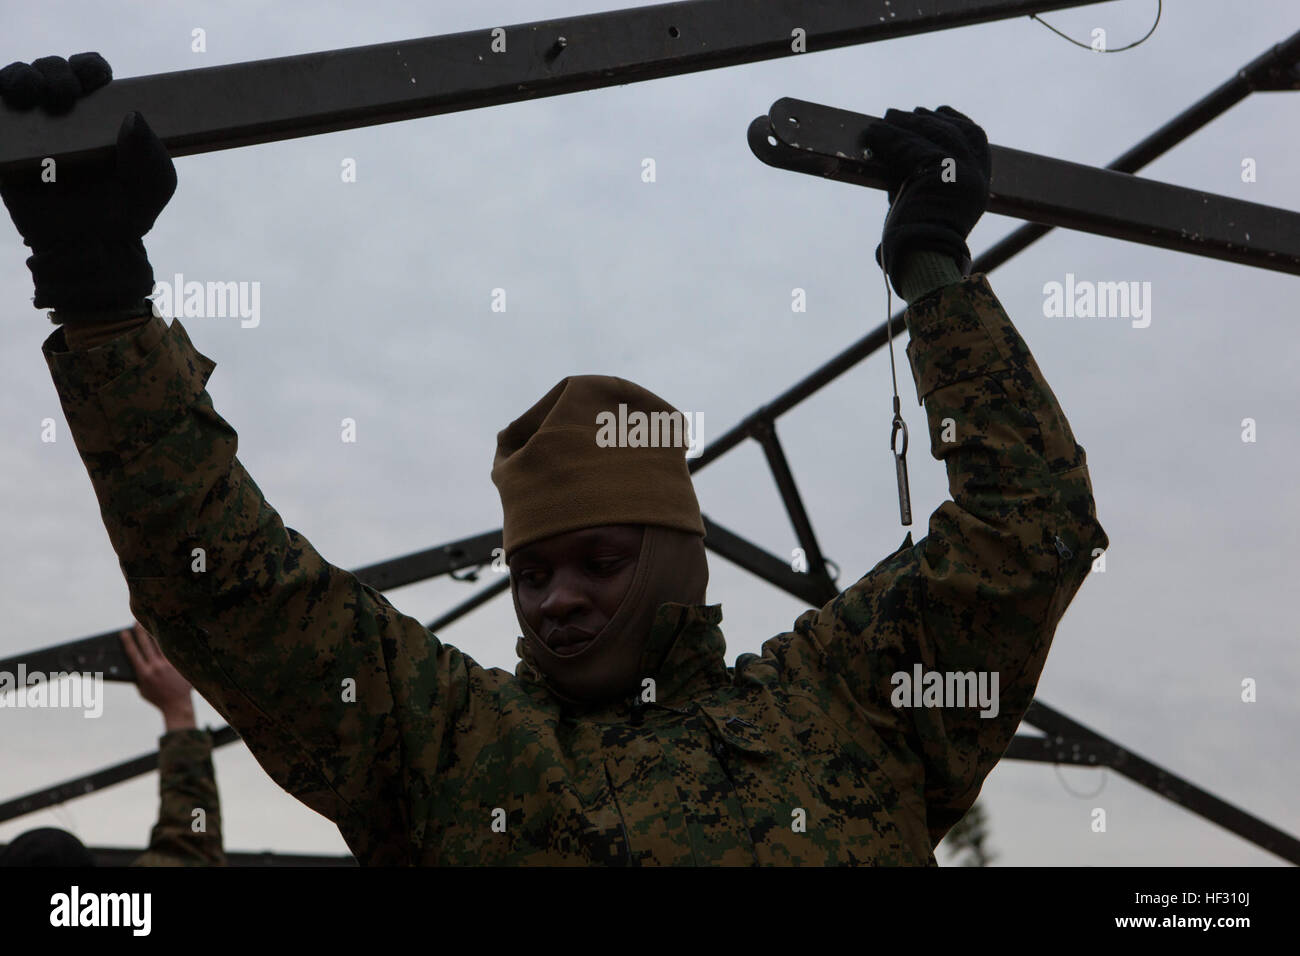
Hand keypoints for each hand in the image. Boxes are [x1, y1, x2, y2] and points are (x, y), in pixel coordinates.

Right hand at [0, 53, 175, 312]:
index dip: (87, 67)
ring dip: (20, 78)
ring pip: (14, 82)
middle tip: (64, 95)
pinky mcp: (7, 150)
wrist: (94, 251)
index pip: (89, 73)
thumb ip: (153, 152)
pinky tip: (8, 104)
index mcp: (100, 115)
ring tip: (31, 96)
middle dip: (53, 71)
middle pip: (49, 70)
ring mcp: (32, 131)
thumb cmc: (127, 213)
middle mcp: (64, 117)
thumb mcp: (155, 183)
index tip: (92, 79)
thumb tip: (132, 116)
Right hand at [119, 622, 195, 731]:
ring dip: (154, 633)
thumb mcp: (142, 689)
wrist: (177, 704)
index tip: (123, 632)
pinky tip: (168, 632)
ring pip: (160, 645)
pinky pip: (173, 649)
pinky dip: (169, 641)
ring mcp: (169, 665)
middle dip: (140, 632)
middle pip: (146, 645)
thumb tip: (133, 660)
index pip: (133, 653)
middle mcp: (156, 667)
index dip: (128, 642)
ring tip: (150, 624)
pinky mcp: (179, 664)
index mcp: (144, 674)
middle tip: (136, 622)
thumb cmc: (158, 698)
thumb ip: (138, 676)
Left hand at [862, 105, 990, 290]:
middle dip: (926, 120)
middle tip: (901, 114)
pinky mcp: (941, 173)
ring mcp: (962, 173)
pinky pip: (911, 146)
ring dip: (906, 123)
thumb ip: (924, 180)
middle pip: (952, 131)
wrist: (923, 264)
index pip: (975, 139)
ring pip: (931, 134)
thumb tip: (897, 157)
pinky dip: (889, 137)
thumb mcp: (928, 205)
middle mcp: (976, 176)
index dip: (956, 121)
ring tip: (885, 119)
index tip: (938, 112)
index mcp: (979, 184)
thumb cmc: (919, 245)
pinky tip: (872, 133)